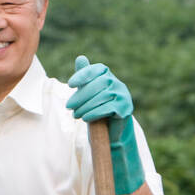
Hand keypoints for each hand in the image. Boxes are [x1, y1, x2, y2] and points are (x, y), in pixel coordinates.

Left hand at [67, 55, 144, 194]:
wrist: (111, 135)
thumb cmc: (98, 114)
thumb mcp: (88, 96)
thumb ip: (85, 79)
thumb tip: (80, 58)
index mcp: (109, 78)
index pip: (97, 70)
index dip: (83, 74)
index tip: (70, 84)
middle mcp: (119, 85)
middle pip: (99, 83)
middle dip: (81, 95)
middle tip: (69, 106)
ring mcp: (124, 96)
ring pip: (103, 96)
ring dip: (86, 106)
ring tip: (75, 115)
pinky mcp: (125, 109)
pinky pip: (109, 107)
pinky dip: (95, 112)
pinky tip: (85, 118)